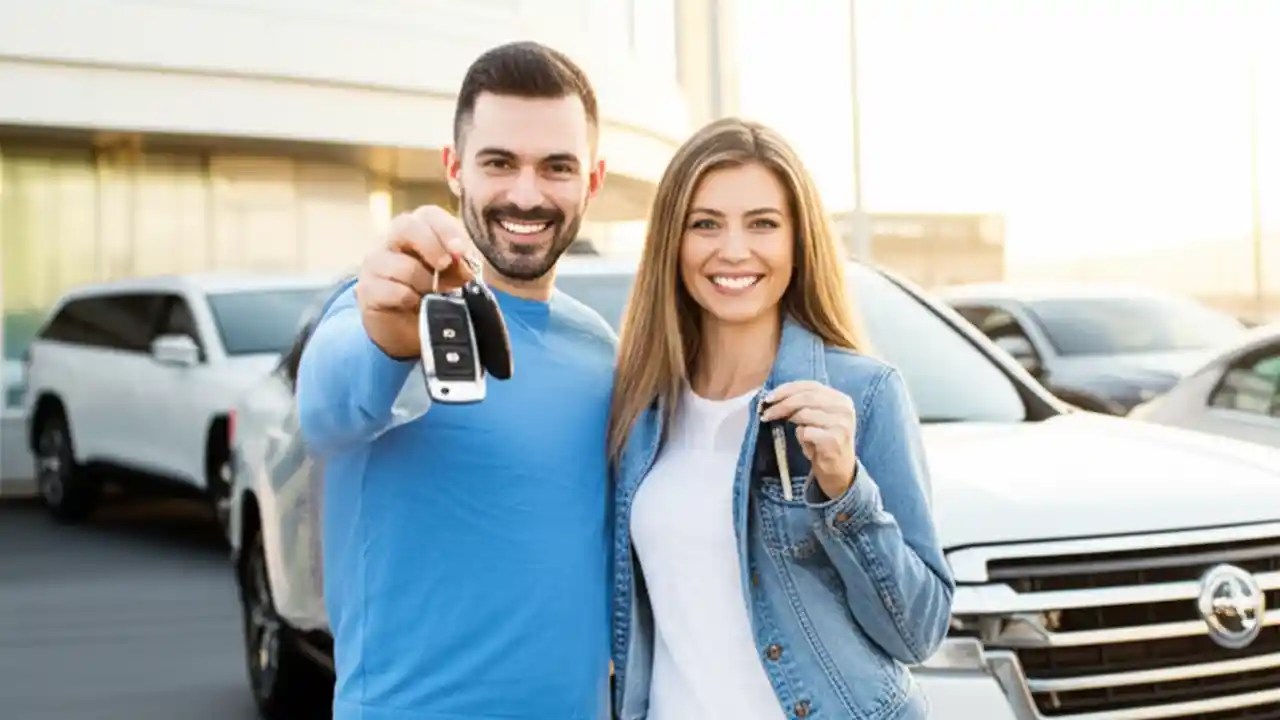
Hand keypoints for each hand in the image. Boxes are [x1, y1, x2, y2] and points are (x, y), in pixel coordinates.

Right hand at [356, 205, 476, 358]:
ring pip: (403, 265)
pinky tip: (415, 304)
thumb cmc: (433, 291)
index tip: (461, 251)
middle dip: (431, 246)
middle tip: (446, 266)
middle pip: (406, 226)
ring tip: (433, 295)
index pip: (429, 215)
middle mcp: (392, 240)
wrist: (409, 327)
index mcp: (418, 229)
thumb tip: (462, 260)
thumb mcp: (454, 275)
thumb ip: (460, 264)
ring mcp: (375, 263)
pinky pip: (394, 291)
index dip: (446, 229)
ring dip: (425, 283)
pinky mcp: (367, 289)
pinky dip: (411, 299)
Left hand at [760, 380, 857, 499]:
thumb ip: (803, 404)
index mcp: (840, 399)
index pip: (810, 386)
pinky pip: (807, 432)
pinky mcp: (834, 440)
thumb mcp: (816, 418)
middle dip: (782, 403)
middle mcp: (844, 409)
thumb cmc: (823, 442)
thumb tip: (774, 397)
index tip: (769, 397)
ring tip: (780, 423)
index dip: (787, 389)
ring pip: (804, 413)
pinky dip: (800, 435)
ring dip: (787, 418)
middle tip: (766, 412)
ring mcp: (841, 424)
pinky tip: (803, 441)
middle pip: (806, 398)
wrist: (839, 470)